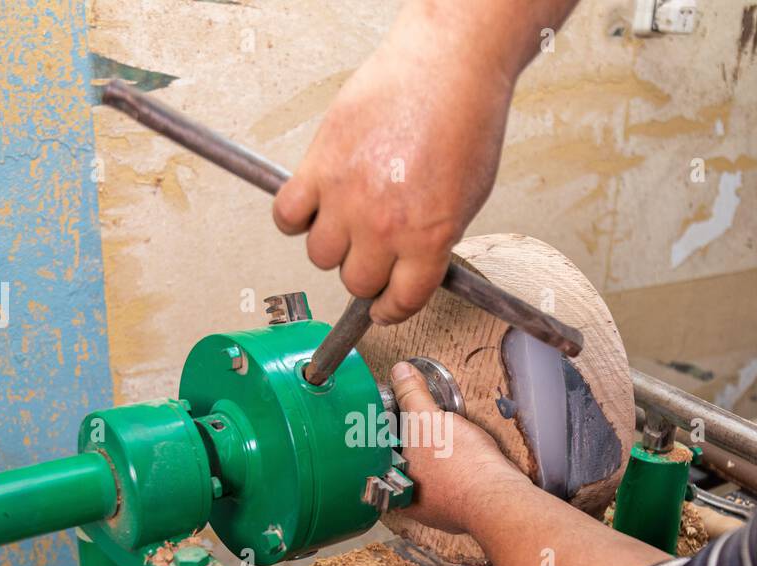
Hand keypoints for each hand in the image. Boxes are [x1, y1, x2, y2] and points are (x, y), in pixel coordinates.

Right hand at [272, 16, 513, 324]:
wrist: (447, 65)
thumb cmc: (464, 119)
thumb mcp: (468, 199)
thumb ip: (434, 239)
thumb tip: (412, 263)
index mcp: (428, 239)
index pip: (401, 302)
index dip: (392, 309)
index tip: (385, 308)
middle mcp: (385, 226)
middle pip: (356, 281)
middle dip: (365, 271)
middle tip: (370, 252)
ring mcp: (347, 198)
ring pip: (320, 254)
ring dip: (331, 245)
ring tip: (344, 222)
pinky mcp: (319, 167)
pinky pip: (288, 215)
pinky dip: (294, 217)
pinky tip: (310, 206)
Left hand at [389, 361, 527, 534]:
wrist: (498, 494)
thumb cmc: (458, 464)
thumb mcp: (427, 418)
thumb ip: (411, 394)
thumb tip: (400, 372)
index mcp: (393, 482)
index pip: (379, 456)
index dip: (386, 437)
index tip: (393, 423)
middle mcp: (411, 502)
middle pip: (404, 466)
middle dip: (410, 447)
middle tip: (416, 428)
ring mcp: (437, 510)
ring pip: (429, 478)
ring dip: (434, 461)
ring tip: (439, 440)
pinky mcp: (461, 510)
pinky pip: (453, 486)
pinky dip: (455, 472)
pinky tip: (460, 458)